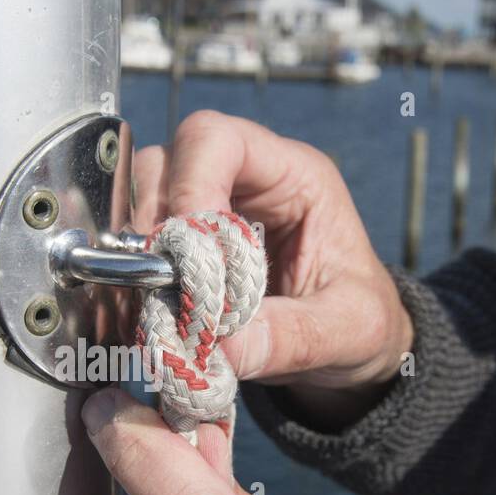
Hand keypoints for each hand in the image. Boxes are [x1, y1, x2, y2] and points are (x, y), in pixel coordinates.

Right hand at [133, 110, 413, 426]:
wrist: (348, 355)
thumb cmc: (360, 325)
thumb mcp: (346, 333)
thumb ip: (291, 337)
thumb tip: (222, 345)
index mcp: (294, 177)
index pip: (217, 139)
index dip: (189, 186)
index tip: (188, 255)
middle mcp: (242, 182)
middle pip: (164, 163)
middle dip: (155, 227)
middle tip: (165, 289)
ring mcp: (206, 211)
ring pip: (139, 200)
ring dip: (139, 253)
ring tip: (160, 306)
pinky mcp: (184, 249)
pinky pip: (136, 244)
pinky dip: (134, 279)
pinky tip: (153, 315)